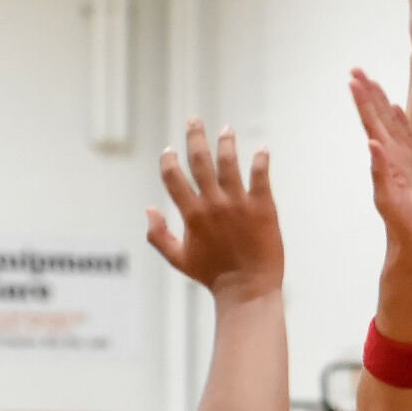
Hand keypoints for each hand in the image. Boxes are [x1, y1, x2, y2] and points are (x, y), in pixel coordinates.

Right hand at [146, 121, 283, 299]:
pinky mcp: (263, 207)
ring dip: (225, 142)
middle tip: (193, 120)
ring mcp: (239, 204)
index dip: (168, 161)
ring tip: (226, 129)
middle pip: (200, 160)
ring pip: (229, 162)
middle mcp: (214, 204)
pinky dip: (260, 160)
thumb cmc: (213, 277)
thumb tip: (148, 209)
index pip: (173, 177)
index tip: (168, 151)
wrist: (248, 290)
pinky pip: (260, 175)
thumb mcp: (179, 260)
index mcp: (192, 214)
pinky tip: (261, 150)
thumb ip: (158, 235)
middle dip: (194, 137)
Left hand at [351, 70, 411, 254]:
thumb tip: (372, 145)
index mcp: (383, 161)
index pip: (370, 125)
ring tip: (372, 81)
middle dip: (367, 94)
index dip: (363, 102)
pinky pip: (408, 137)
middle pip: (377, 118)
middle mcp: (391, 156)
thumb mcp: (391, 202)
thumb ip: (381, 174)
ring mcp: (404, 160)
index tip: (354, 80)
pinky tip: (395, 107)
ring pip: (391, 123)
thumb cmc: (404, 226)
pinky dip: (401, 120)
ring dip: (380, 102)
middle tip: (356, 70)